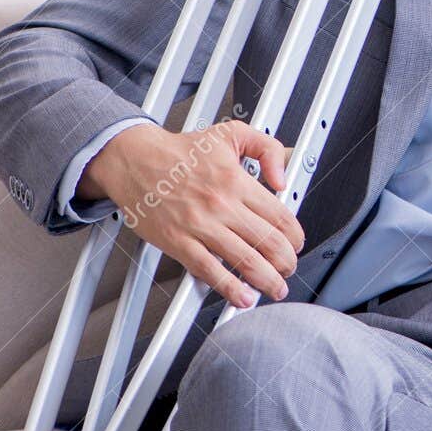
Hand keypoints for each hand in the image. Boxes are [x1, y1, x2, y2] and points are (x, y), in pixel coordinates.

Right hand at [79, 119, 304, 308]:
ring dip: (267, 279)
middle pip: (268, 242)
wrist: (134, 159)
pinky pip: (209, 270)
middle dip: (287, 262)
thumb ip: (267, 148)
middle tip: (289, 268)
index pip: (280, 216)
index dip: (295, 236)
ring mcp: (200, 225)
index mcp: (237, 181)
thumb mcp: (232, 133)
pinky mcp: (178, 242)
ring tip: (276, 287)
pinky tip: (242, 297)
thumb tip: (282, 178)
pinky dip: (229, 288)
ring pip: (245, 260)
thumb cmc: (180, 150)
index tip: (297, 243)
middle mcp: (222, 205)